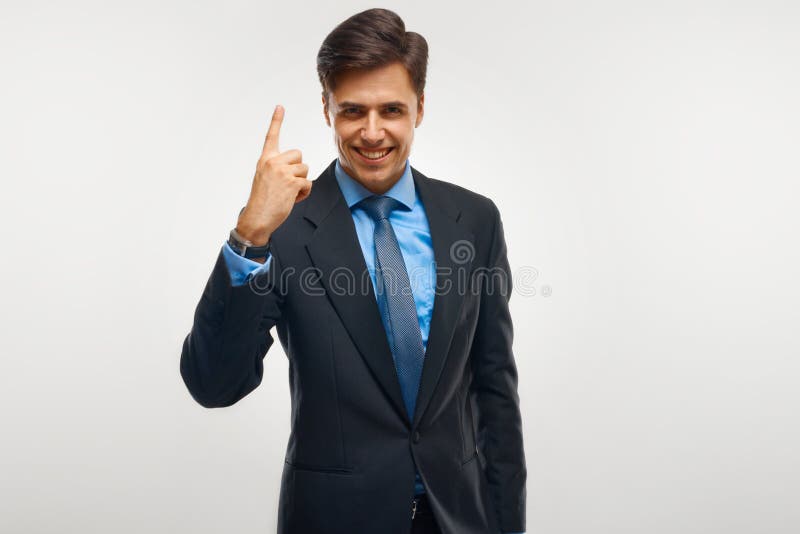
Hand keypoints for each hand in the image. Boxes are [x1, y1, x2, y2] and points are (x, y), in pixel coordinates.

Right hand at [236, 105, 311, 244]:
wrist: (257, 218)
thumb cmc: (262, 201)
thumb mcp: (265, 178)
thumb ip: (277, 168)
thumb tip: (297, 168)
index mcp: (265, 159)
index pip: (271, 136)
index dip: (276, 121)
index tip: (280, 106)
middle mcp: (272, 162)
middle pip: (298, 154)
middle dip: (298, 169)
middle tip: (287, 183)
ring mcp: (282, 171)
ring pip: (305, 169)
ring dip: (301, 182)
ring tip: (288, 193)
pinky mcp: (292, 182)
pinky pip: (308, 183)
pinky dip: (304, 193)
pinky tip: (292, 199)